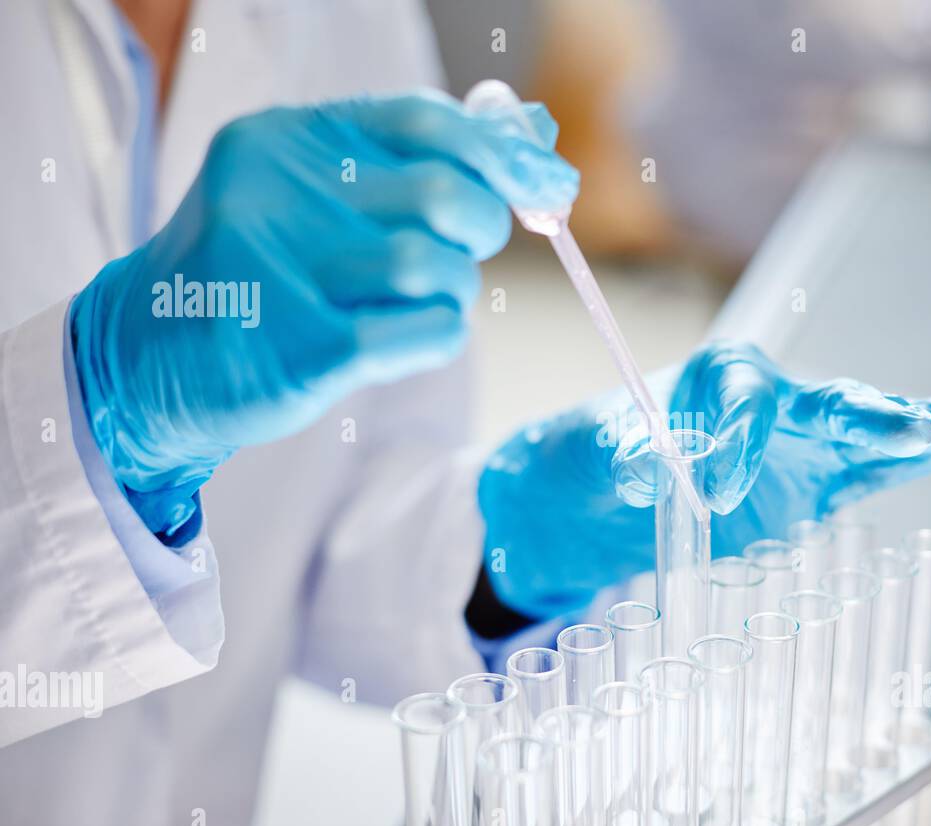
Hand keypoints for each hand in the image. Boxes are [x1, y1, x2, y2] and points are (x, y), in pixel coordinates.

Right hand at [72, 91, 576, 535]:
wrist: (149, 357)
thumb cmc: (257, 270)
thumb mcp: (311, 192)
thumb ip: (410, 161)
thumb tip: (533, 136)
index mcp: (284, 139)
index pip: (427, 121)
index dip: (501, 154)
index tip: (540, 183)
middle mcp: (278, 193)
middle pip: (446, 196)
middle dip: (482, 227)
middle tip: (458, 252)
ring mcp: (286, 272)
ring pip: (438, 268)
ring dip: (453, 289)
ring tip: (415, 300)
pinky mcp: (304, 349)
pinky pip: (429, 332)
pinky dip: (437, 334)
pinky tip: (401, 336)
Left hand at [479, 341, 930, 616]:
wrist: (599, 497)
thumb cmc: (592, 460)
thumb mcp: (591, 455)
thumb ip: (621, 456)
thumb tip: (646, 470)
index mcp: (717, 378)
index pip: (745, 400)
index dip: (739, 443)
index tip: (712, 493)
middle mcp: (771, 401)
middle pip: (825, 403)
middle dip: (865, 416)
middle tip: (907, 429)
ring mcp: (802, 444)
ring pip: (864, 432)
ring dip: (915, 430)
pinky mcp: (817, 486)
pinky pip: (872, 469)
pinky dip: (916, 456)